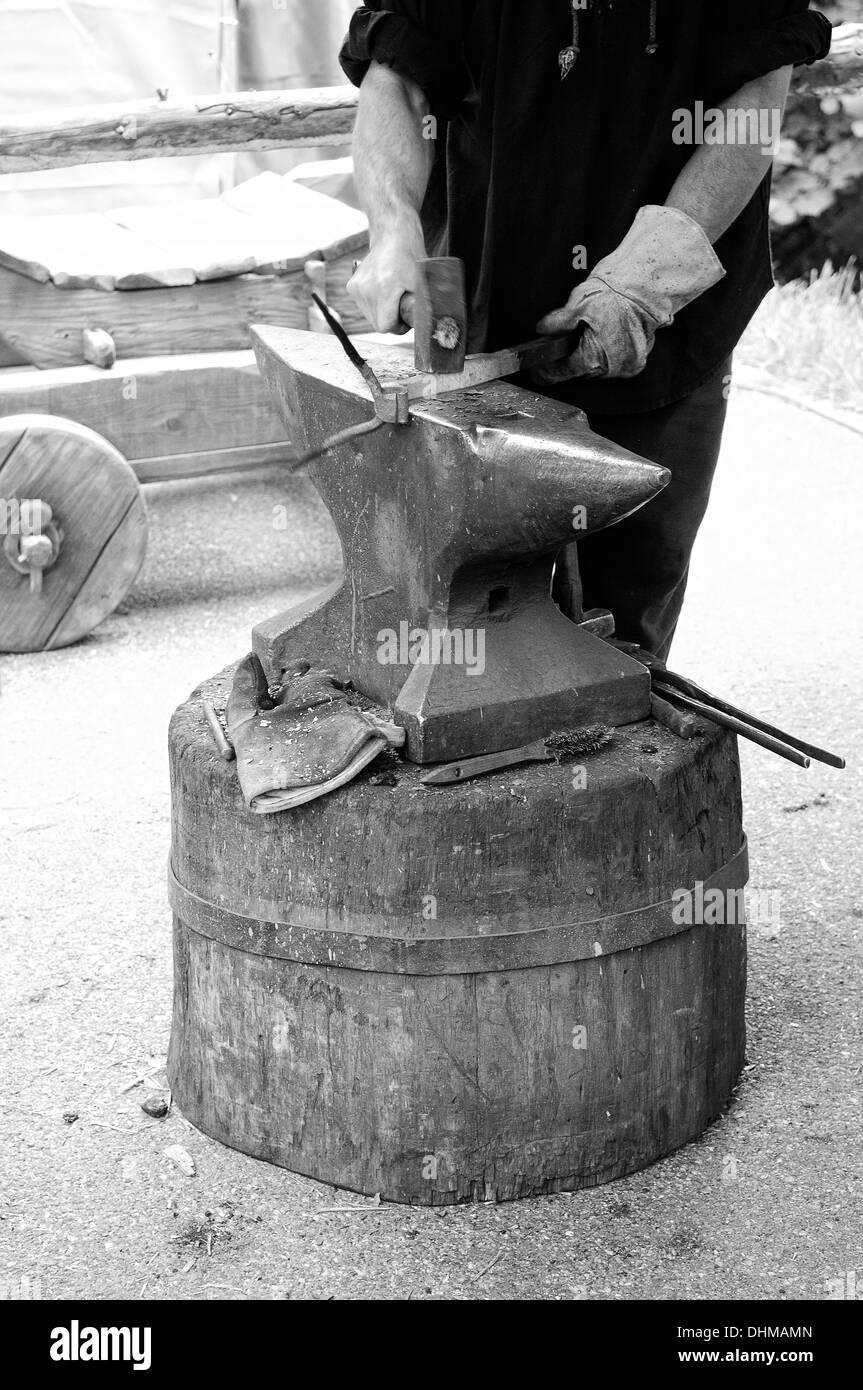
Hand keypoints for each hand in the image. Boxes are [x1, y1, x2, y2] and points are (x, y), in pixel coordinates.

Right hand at [347, 228, 424, 333]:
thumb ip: (421, 308)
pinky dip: (374, 304)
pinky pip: (364, 307)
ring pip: (370, 317)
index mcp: (385, 289)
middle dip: (391, 320)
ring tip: (392, 295)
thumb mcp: (422, 283)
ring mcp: (356, 287)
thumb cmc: (412, 258)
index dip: (399, 327)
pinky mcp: (351, 286)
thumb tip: (425, 328)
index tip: (406, 318)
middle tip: (401, 306)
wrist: (393, 236)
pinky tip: (382, 290)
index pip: (386, 327)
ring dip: (382, 312)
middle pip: (377, 324)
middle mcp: (366, 289)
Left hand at [533, 205, 724, 384]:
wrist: (647, 284)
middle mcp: (613, 369)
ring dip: (587, 356)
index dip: (546, 372)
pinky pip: (614, 361)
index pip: (563, 373)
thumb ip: (558, 322)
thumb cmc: (615, 292)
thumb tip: (541, 330)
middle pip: (581, 371)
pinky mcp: (639, 359)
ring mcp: (629, 365)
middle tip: (555, 348)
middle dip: (568, 360)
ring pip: (598, 367)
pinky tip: (602, 336)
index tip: (535, 372)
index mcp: (595, 359)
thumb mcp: (578, 303)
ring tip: (582, 336)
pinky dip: (605, 352)